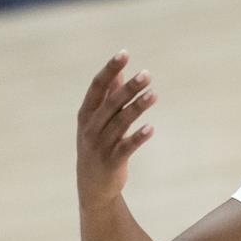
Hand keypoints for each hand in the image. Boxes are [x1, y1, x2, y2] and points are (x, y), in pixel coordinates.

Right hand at [76, 51, 157, 209]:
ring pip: (121, 123)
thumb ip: (109, 96)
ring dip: (138, 108)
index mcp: (87, 113)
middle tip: (147, 74)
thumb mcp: (98, 120)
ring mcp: (100, 145)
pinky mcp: (112, 161)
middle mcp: (91, 127)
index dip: (110, 69)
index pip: (97, 87)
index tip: (124, 54)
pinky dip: (138, 138)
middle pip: (111, 103)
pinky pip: (127, 147)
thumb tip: (119, 71)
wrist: (92, 187)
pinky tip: (151, 128)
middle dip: (129, 88)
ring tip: (154, 94)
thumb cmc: (97, 146)